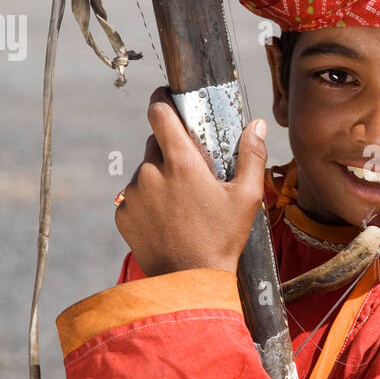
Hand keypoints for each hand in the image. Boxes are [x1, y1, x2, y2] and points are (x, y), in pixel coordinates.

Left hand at [115, 88, 267, 276]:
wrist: (190, 281)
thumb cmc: (222, 239)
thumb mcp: (246, 197)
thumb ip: (251, 156)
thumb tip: (256, 125)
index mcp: (181, 163)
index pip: (160, 113)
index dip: (161, 100)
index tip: (165, 97)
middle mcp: (151, 173)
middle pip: (155, 144)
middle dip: (171, 151)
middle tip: (192, 175)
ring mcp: (133, 194)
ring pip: (145, 172)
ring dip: (159, 179)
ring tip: (182, 206)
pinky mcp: (123, 214)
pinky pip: (133, 197)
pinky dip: (147, 202)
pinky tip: (167, 220)